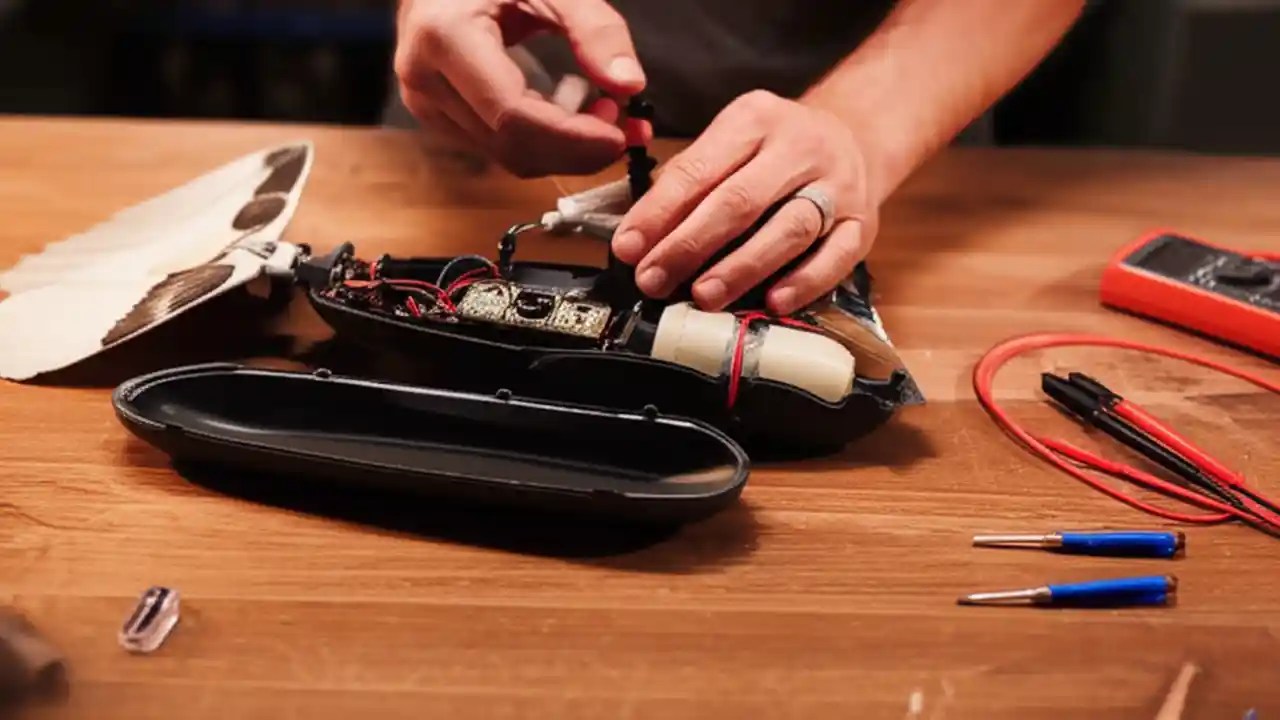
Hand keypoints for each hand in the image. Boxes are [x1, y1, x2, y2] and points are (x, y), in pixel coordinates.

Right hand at [395, 0, 646, 177]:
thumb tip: (630, 85)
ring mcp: (424, 102)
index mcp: (445, 36)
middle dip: (576, 150)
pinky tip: (574, 118)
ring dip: (565, 151)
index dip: (571, 137)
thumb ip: (595, 27)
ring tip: (605, 113)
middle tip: (625, 127)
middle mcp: (425, 79)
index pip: (512, 114)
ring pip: (506, 155)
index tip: (620, 136)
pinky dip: (544, 144)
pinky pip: (498, 146)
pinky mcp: (437, 113)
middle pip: (510, 145)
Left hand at [612, 90, 880, 315]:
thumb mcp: (732, 140)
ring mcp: (837, 185)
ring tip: (703, 296)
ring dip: (742, 267)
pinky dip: (803, 282)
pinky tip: (772, 302)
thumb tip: (639, 236)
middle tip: (654, 281)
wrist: (856, 137)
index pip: (699, 169)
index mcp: (755, 119)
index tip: (628, 249)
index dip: (659, 212)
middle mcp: (800, 146)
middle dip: (690, 245)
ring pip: (788, 230)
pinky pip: (836, 256)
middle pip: (740, 201)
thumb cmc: (774, 150)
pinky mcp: (863, 223)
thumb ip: (690, 179)